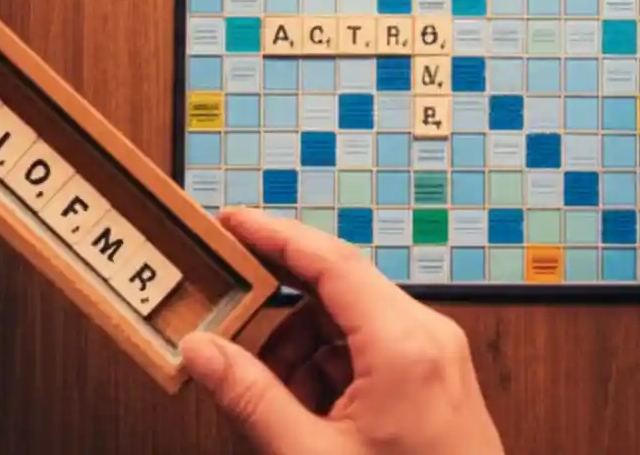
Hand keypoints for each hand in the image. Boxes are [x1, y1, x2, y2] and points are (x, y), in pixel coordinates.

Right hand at [179, 208, 504, 454]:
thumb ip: (251, 399)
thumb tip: (203, 349)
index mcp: (404, 344)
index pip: (331, 261)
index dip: (275, 235)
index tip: (232, 222)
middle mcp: (427, 337)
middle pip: (336, 294)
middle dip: (279, 319)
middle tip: (229, 329)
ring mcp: (436, 357)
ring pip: (350, 326)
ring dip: (302, 355)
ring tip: (272, 407)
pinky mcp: (435, 379)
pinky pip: (371, 352)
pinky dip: (330, 374)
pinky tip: (306, 418)